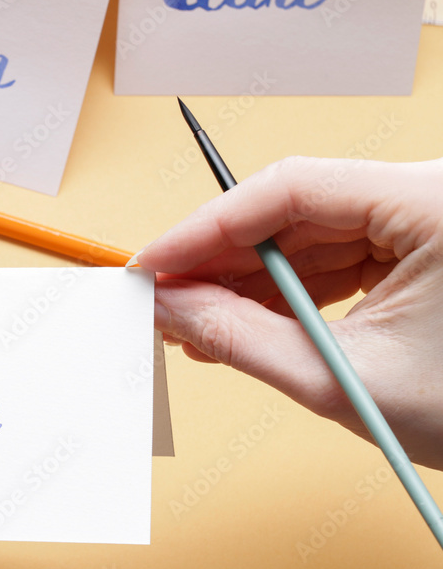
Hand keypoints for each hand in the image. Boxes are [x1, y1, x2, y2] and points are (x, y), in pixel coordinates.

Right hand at [136, 156, 442, 468]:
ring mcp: (427, 222)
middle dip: (220, 258)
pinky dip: (283, 291)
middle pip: (294, 209)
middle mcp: (431, 198)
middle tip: (162, 297)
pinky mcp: (420, 250)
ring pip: (307, 234)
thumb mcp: (342, 379)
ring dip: (245, 279)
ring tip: (193, 321)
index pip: (292, 189)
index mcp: (435, 204)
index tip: (154, 261)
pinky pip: (333, 258)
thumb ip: (240, 337)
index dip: (207, 226)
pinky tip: (239, 320)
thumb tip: (170, 308)